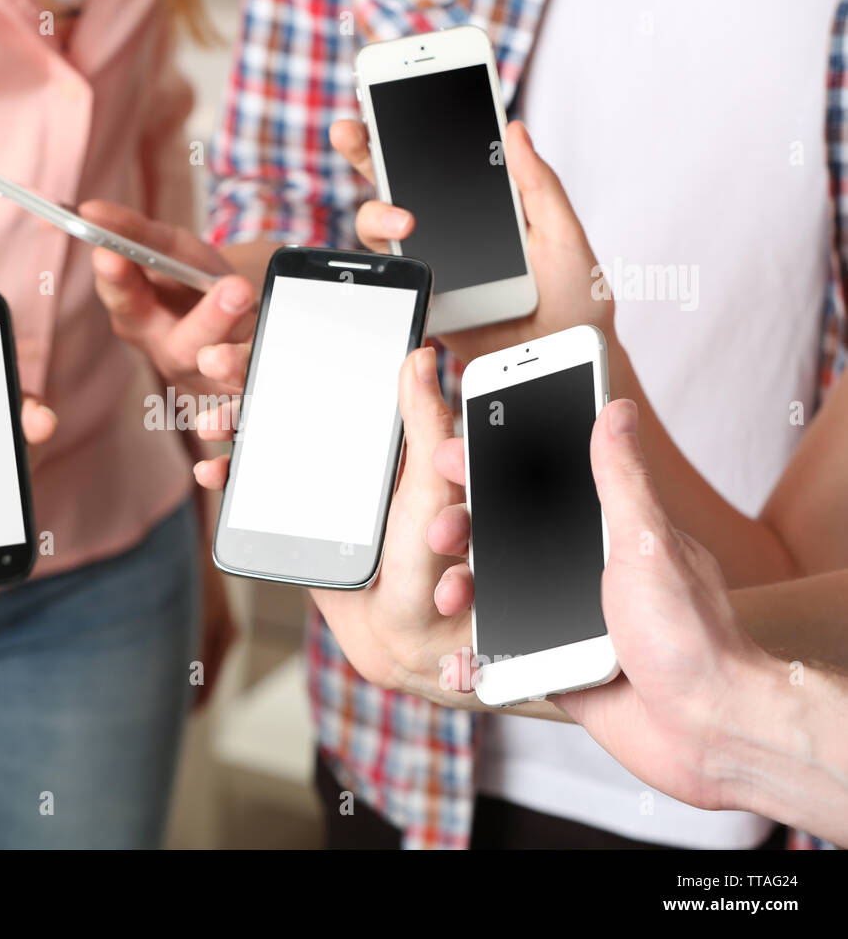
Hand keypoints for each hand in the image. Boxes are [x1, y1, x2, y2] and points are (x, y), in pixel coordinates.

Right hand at [81, 200, 255, 395]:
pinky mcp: (239, 394)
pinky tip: (275, 370)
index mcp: (140, 317)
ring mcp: (207, 380)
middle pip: (182, 348)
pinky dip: (259, 392)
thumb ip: (135, 232)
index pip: (125, 298)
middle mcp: (169, 354)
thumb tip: (88, 210)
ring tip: (265, 326)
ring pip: (226, 378)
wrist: (239, 314)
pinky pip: (251, 399)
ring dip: (241, 357)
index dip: (118, 279)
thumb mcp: (171, 250)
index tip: (111, 254)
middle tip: (236, 289)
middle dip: (207, 322)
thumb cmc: (194, 281)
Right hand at [193, 344, 476, 699]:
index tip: (258, 331)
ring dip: (232, 422)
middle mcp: (353, 452)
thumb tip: (421, 357)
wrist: (405, 641)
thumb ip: (426, 425)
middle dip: (248, 377)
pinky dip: (230, 473)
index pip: (337, 372)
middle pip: (292, 397)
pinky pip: (255, 484)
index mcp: (390, 437)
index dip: (295, 346)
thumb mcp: (433, 490)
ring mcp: (321, 482)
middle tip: (214, 364)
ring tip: (211, 422)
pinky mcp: (296, 514)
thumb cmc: (432, 568)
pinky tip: (215, 470)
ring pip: (267, 436)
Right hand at [330, 118, 613, 362]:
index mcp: (484, 204)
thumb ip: (539, 185)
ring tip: (403, 215)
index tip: (387, 98)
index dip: (410, 127)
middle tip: (349, 131)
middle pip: (395, 184)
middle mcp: (450, 230)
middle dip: (365, 154)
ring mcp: (433, 266)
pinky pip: (393, 278)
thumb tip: (515, 128)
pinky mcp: (424, 303)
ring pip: (384, 230)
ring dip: (379, 212)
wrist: (563, 364)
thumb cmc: (575, 302)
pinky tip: (398, 250)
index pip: (440, 158)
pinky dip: (386, 262)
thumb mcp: (565, 235)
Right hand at [430, 399, 777, 809]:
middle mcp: (585, 571)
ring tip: (450, 594)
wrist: (706, 731)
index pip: (539, 487)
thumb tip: (615, 411)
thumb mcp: (648, 543)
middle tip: (436, 530)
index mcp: (609, 534)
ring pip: (495, 593)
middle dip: (461, 529)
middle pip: (504, 537)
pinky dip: (473, 652)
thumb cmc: (694, 637)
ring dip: (461, 589)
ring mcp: (567, 618)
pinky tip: (456, 652)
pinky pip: (502, 650)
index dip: (490, 470)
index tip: (450, 457)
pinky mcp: (556, 663)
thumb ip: (621, 479)